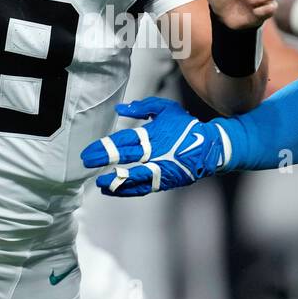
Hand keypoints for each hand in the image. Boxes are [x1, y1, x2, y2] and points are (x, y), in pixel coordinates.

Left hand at [81, 97, 228, 196]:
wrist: (210, 147)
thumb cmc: (186, 126)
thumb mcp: (166, 109)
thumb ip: (142, 107)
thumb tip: (120, 108)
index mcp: (153, 134)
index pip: (125, 140)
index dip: (106, 146)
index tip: (90, 151)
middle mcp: (155, 153)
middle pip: (126, 156)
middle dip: (105, 159)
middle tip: (87, 163)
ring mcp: (161, 169)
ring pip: (134, 177)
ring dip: (116, 180)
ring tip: (100, 183)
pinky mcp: (165, 181)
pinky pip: (143, 188)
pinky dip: (128, 190)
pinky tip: (114, 191)